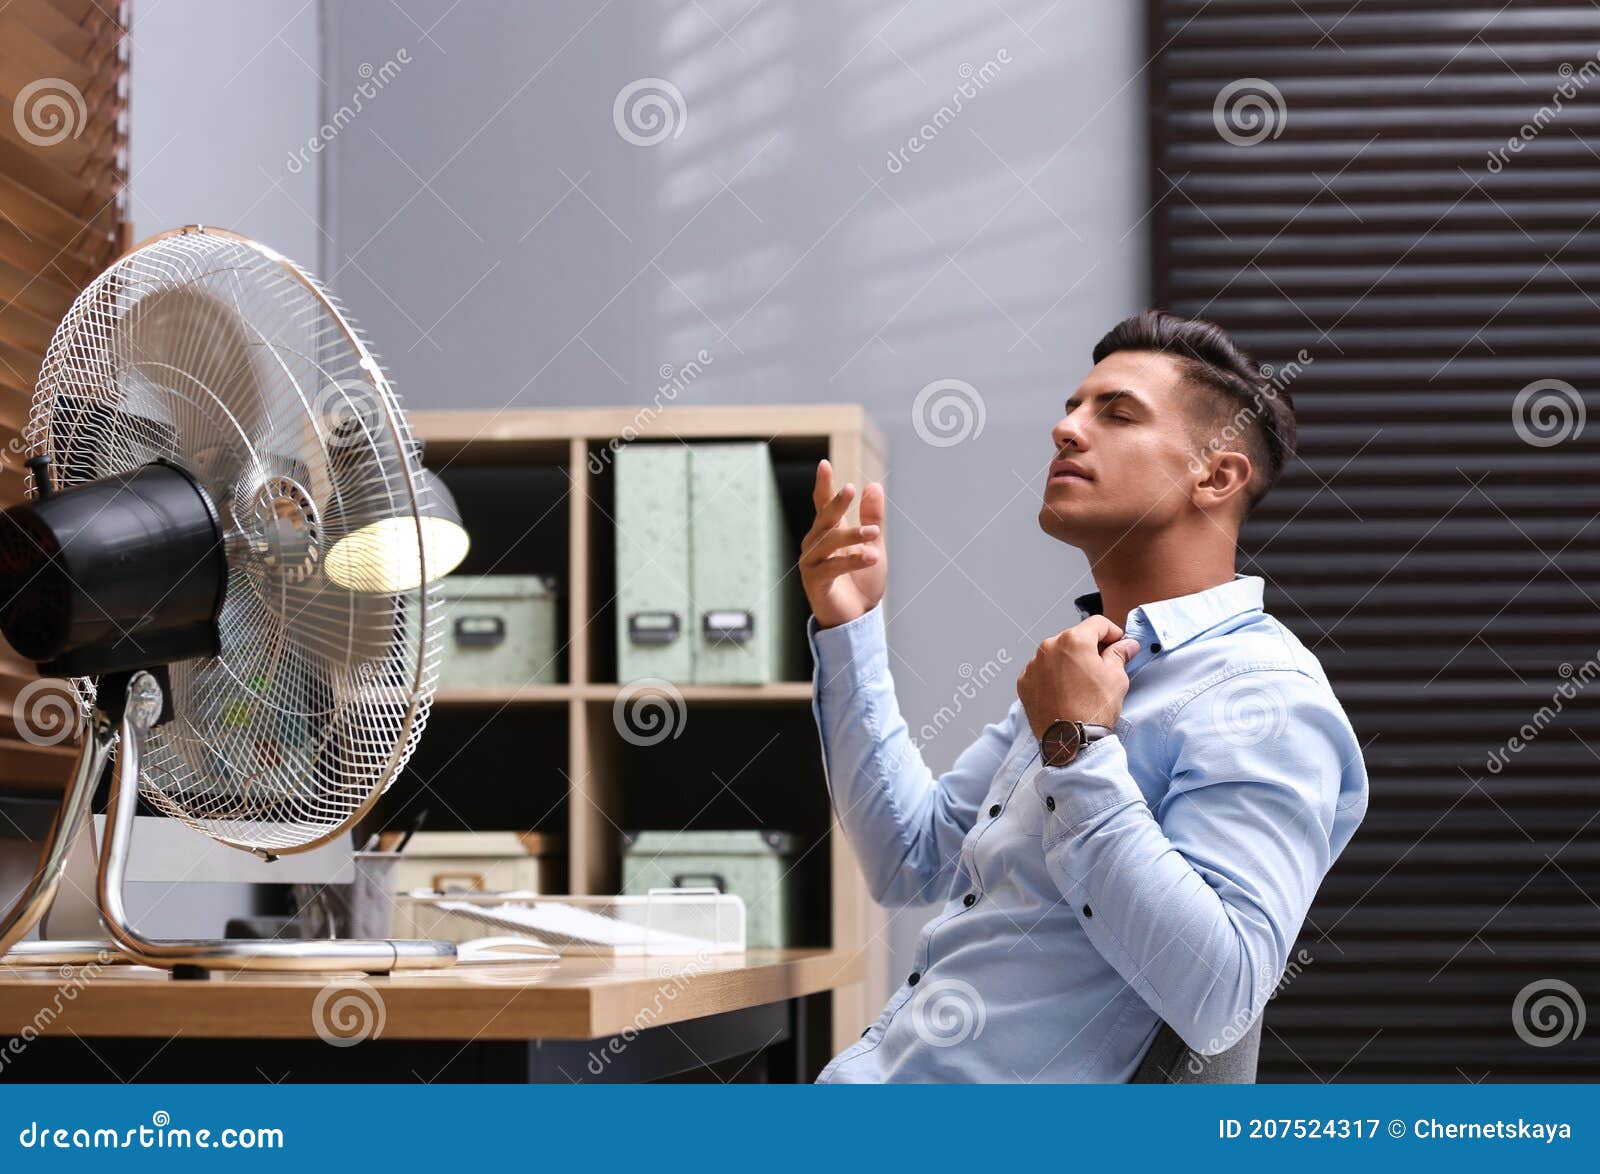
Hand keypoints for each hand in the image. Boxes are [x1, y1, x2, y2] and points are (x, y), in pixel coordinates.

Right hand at [800, 459, 886, 628]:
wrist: (857, 618)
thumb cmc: (862, 581)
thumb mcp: (874, 546)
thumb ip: (872, 518)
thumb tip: (873, 486)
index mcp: (828, 534)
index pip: (823, 505)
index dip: (823, 485)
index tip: (824, 464)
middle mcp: (815, 545)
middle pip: (824, 519)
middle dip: (836, 504)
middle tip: (850, 489)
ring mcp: (812, 563)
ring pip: (829, 542)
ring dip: (852, 536)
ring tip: (874, 534)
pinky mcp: (814, 582)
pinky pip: (832, 567)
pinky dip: (852, 561)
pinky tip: (871, 557)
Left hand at [1017, 616, 1139, 742]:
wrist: (1069, 741)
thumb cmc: (1093, 710)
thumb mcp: (1116, 678)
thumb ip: (1120, 654)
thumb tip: (1126, 645)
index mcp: (1073, 640)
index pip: (1097, 624)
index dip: (1113, 633)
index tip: (1119, 645)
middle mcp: (1048, 647)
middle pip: (1075, 638)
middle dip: (1090, 648)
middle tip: (1103, 667)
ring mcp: (1033, 665)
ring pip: (1057, 654)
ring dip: (1070, 662)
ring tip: (1082, 684)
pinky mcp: (1024, 682)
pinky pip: (1042, 671)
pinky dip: (1053, 676)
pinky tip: (1065, 692)